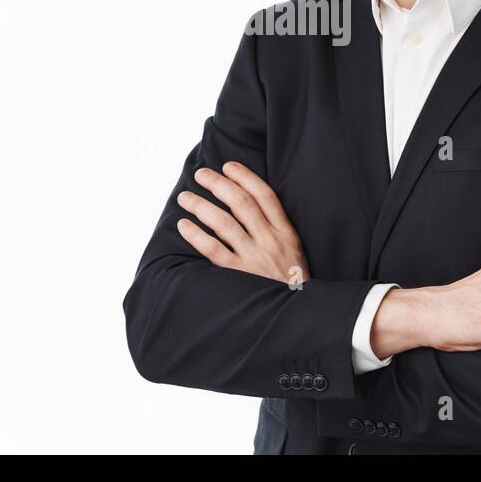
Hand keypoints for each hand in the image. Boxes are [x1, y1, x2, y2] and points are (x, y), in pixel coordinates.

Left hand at [175, 161, 311, 285]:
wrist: (295, 315)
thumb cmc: (292, 282)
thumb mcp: (295, 251)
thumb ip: (276, 228)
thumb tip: (249, 202)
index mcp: (286, 233)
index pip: (265, 196)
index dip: (245, 177)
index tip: (228, 166)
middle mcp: (270, 242)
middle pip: (241, 204)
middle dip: (218, 185)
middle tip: (200, 174)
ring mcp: (254, 259)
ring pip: (224, 224)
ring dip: (201, 206)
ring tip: (185, 197)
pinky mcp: (238, 276)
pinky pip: (213, 250)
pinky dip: (196, 236)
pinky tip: (184, 226)